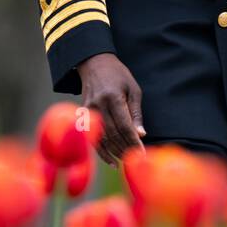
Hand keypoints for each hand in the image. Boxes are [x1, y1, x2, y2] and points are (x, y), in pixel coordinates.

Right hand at [77, 52, 144, 166]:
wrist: (94, 63)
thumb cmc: (118, 76)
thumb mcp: (133, 89)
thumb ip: (136, 113)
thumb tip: (141, 135)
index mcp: (113, 97)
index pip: (124, 126)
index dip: (134, 142)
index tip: (143, 154)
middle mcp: (99, 105)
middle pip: (113, 134)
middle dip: (126, 149)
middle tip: (137, 160)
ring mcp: (89, 110)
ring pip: (101, 138)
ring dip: (114, 152)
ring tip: (125, 162)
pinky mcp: (83, 115)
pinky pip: (92, 137)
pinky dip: (101, 151)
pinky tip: (111, 160)